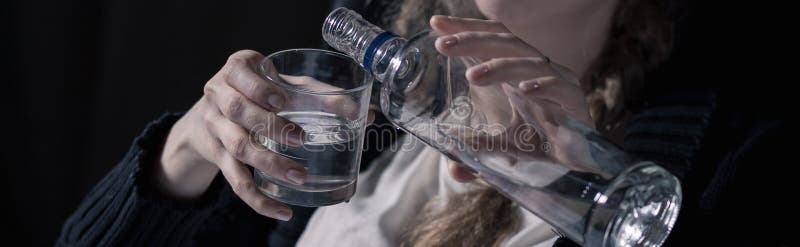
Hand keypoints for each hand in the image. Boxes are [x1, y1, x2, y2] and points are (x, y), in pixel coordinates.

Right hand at [157, 50, 306, 220]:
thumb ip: (321, 96)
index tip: (282, 99)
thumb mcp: (283, 84)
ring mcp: (216, 127)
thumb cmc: (260, 93)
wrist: (211, 113)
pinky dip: (258, 199)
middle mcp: (218, 96)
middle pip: (239, 111)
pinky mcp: (219, 157)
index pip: (239, 74)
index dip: (258, 88)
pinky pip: (236, 181)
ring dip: (270, 163)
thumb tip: (366, 114)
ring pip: (239, 148)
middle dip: (271, 126)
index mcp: (235, 69)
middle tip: (303, 140)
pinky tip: (281, 211)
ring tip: (300, 177)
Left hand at [430, 16, 592, 182]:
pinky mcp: (576, 103)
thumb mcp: (501, 150)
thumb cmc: (540, 146)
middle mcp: (536, 72)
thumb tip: (453, 169)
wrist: (579, 168)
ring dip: (500, 66)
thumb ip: (477, 156)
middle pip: (506, 42)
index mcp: (515, 73)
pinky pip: (560, 88)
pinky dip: (543, 86)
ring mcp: (558, 84)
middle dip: (474, 39)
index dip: (466, 29)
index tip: (436, 23)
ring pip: (529, 63)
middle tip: (444, 45)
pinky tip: (524, 90)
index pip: (492, 39)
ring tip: (473, 76)